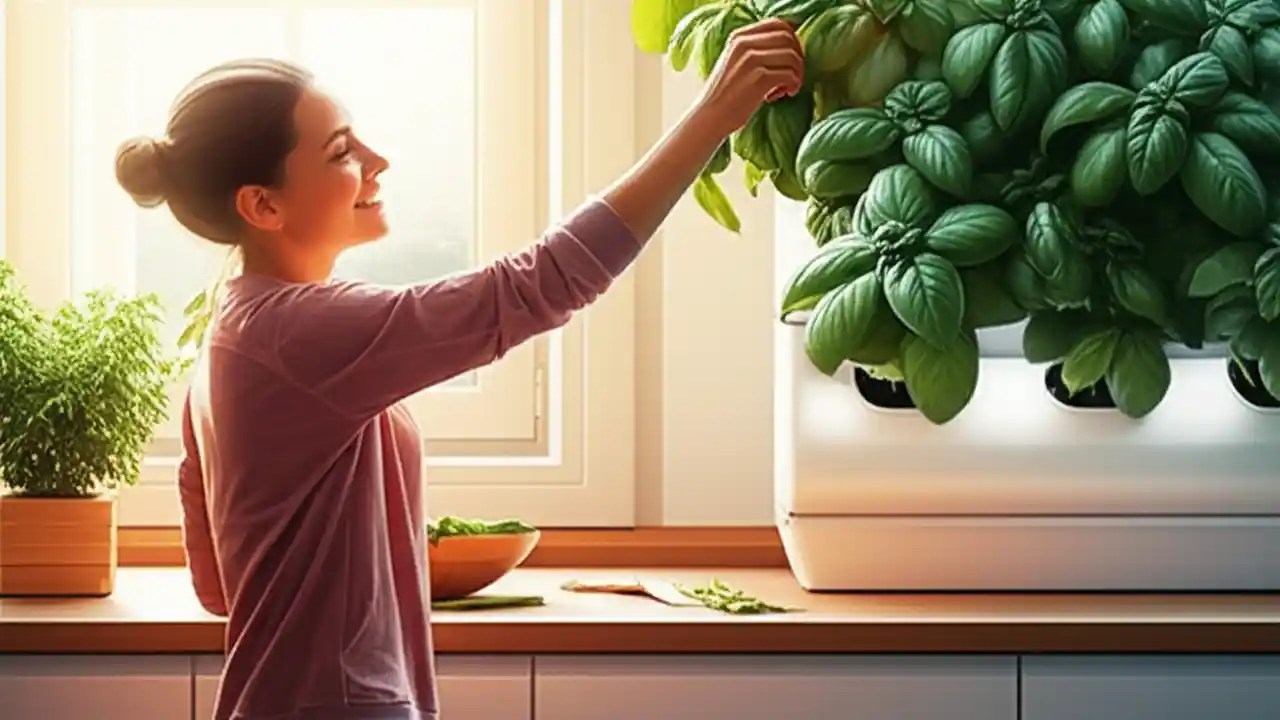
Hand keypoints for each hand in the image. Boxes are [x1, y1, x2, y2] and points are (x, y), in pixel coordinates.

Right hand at [693, 18, 804, 136]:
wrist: (709, 118)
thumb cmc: (724, 95)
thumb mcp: (733, 61)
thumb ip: (753, 49)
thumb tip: (789, 46)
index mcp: (738, 37)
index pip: (778, 24)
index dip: (792, 40)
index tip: (791, 58)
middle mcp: (744, 43)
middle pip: (788, 39)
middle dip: (797, 58)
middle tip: (793, 75)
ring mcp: (751, 59)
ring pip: (792, 57)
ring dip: (796, 74)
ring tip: (785, 88)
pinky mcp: (759, 78)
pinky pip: (790, 75)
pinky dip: (792, 85)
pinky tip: (781, 95)